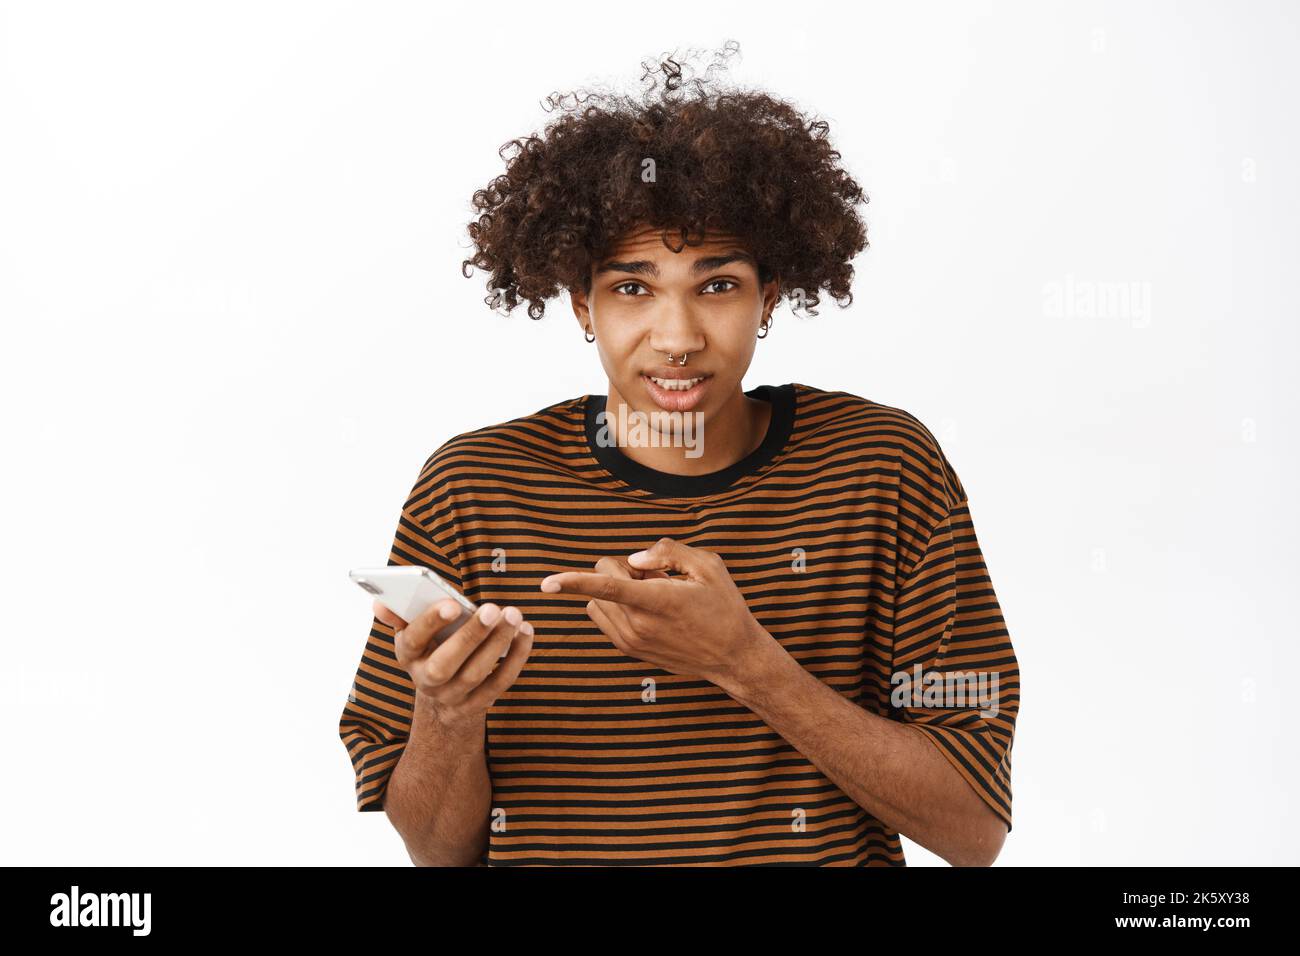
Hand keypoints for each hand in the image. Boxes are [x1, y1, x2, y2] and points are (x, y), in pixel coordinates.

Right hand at [373, 598, 532, 725]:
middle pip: (446, 663)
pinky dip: (516, 657)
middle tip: (493, 608)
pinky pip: (500, 682)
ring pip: (476, 673)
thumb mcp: (413, 634)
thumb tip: (379, 602)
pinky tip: (525, 632)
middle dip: (471, 635)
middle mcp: (426, 681)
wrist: (441, 701)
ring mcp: (452, 697)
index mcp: (407, 656)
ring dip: (498, 643)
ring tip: (513, 615)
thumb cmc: (431, 649)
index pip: (413, 640)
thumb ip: (402, 615)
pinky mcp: (477, 705)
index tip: (452, 603)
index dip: (430, 622)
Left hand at [539, 537, 771, 685]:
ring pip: (597, 601)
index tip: (545, 584)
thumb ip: (667, 551)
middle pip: (602, 579)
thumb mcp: (708, 566)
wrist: (732, 656)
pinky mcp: (629, 650)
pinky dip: (616, 606)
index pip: (606, 587)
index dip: (573, 581)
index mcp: (657, 601)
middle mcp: (638, 624)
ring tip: (653, 596)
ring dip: (616, 589)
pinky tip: (648, 610)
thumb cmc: (723, 605)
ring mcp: (631, 641)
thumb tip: (632, 559)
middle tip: (657, 577)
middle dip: (621, 568)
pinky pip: (603, 617)